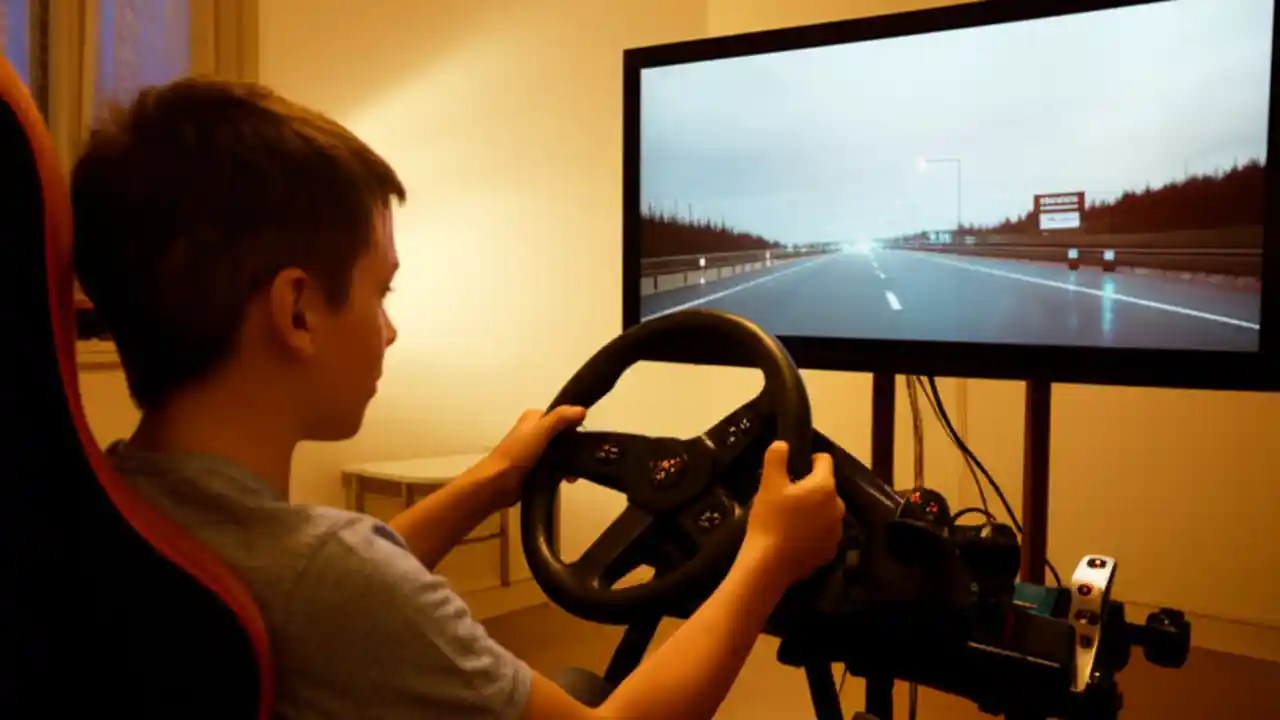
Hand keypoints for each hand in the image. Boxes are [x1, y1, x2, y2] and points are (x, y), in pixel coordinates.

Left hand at [483, 405, 587, 507]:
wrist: (497, 483)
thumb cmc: (517, 454)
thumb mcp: (539, 432)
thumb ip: (560, 418)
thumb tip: (582, 410)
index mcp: (534, 418)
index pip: (562, 416)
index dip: (574, 425)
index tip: (585, 439)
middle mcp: (535, 432)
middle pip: (563, 435)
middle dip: (574, 447)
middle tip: (583, 459)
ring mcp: (536, 451)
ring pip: (561, 452)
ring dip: (570, 461)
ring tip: (574, 475)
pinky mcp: (536, 468)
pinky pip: (556, 466)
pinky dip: (564, 471)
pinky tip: (568, 480)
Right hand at [742, 441, 843, 587]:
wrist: (769, 564)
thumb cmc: (770, 519)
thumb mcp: (768, 484)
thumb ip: (776, 457)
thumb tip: (783, 444)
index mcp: (825, 486)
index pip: (825, 460)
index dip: (809, 460)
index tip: (794, 469)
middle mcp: (838, 507)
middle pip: (826, 488)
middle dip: (811, 488)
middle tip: (787, 497)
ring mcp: (836, 531)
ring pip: (826, 511)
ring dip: (814, 510)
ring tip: (791, 519)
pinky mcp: (830, 550)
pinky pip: (824, 533)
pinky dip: (814, 532)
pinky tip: (796, 537)